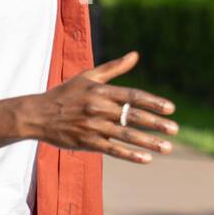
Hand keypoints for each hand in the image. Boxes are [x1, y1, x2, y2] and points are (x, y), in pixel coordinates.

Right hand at [26, 51, 178, 163]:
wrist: (37, 114)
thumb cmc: (66, 93)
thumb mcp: (88, 77)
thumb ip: (114, 67)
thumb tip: (135, 55)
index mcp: (101, 91)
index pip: (133, 96)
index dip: (153, 102)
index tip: (171, 109)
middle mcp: (99, 108)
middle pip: (133, 116)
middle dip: (156, 124)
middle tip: (175, 130)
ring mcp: (93, 126)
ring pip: (126, 135)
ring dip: (149, 142)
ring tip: (167, 147)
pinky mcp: (87, 142)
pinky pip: (113, 150)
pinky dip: (130, 155)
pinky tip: (147, 159)